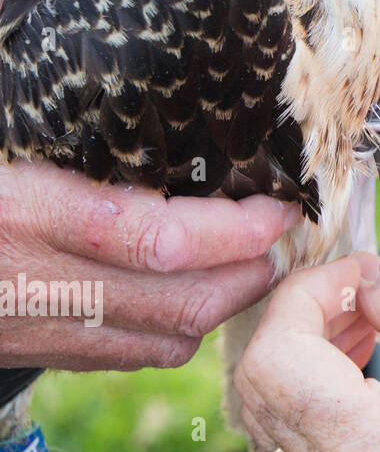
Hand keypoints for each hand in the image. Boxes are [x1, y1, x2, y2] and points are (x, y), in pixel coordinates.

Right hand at [0, 160, 297, 370]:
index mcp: (21, 213)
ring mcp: (33, 324)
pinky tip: (193, 291)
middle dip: (249, 272)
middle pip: (177, 302)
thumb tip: (153, 94)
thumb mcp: (2, 138)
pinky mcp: (32, 350)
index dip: (232, 229)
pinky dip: (178, 329)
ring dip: (224, 304)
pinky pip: (129, 357)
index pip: (155, 238)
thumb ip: (68, 135)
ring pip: (163, 339)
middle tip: (280, 233)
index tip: (276, 205)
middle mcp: (31, 281)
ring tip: (252, 260)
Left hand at [236, 253, 379, 451]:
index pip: (277, 360)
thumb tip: (366, 280)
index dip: (305, 295)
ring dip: (307, 350)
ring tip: (371, 316)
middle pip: (260, 389)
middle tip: (363, 283)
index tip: (355, 267)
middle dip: (302, 316)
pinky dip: (319, 389)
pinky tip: (369, 359)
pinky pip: (301, 443)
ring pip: (272, 416)